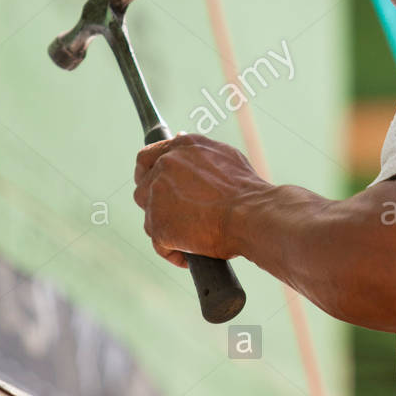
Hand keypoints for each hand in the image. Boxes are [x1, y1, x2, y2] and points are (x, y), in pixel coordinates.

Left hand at [133, 134, 262, 266]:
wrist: (253, 215)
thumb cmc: (246, 189)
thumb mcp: (223, 156)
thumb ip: (195, 151)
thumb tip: (180, 140)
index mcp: (180, 148)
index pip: (147, 158)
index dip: (147, 173)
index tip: (152, 184)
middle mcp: (164, 167)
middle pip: (143, 188)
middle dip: (155, 203)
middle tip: (176, 215)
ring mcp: (158, 196)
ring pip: (150, 217)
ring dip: (165, 227)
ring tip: (190, 238)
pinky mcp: (159, 226)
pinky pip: (160, 244)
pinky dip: (174, 252)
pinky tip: (190, 256)